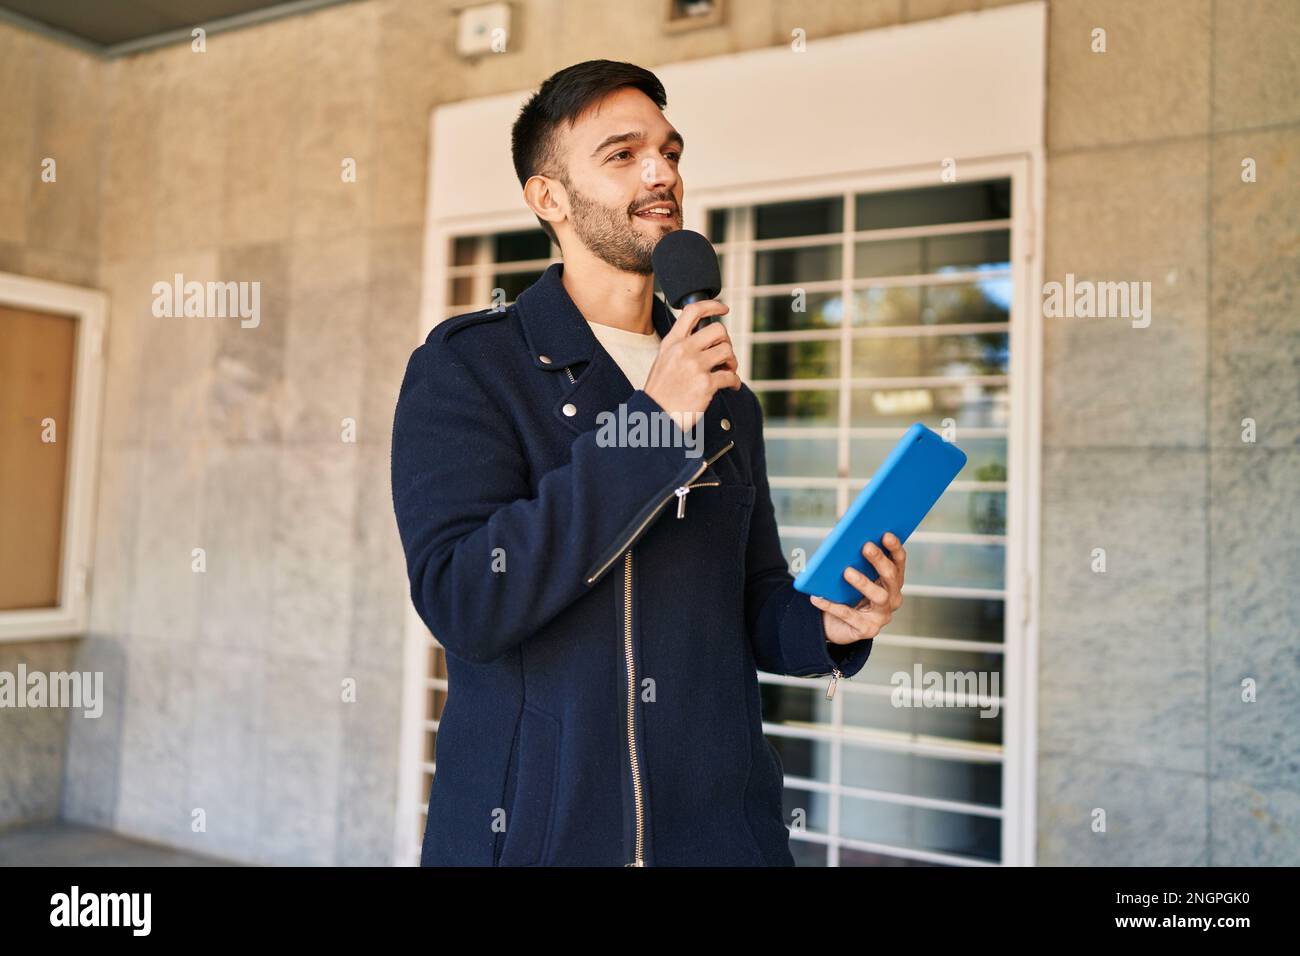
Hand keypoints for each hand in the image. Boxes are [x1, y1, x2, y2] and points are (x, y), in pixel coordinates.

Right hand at [642, 299, 740, 434]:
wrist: (654, 415)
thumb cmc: (661, 391)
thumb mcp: (664, 360)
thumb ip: (680, 347)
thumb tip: (706, 340)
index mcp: (672, 342)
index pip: (693, 311)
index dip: (712, 305)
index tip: (724, 308)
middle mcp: (683, 350)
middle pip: (718, 330)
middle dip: (726, 342)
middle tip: (725, 356)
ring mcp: (695, 366)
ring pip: (727, 351)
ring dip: (732, 362)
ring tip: (727, 371)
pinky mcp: (706, 384)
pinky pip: (731, 376)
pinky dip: (735, 382)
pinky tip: (732, 386)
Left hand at [810, 532, 906, 644]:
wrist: (835, 625)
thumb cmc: (844, 593)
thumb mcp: (850, 574)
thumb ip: (852, 558)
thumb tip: (843, 539)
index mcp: (891, 581)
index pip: (898, 562)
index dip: (894, 548)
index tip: (886, 534)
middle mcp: (892, 598)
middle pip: (890, 577)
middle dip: (879, 560)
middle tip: (866, 546)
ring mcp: (882, 616)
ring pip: (878, 597)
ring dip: (863, 582)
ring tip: (846, 571)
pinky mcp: (868, 630)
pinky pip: (849, 615)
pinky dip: (832, 605)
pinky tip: (818, 596)